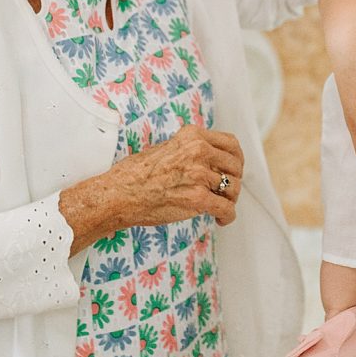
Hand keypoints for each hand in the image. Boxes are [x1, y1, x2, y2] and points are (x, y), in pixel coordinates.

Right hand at [103, 125, 244, 228]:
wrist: (119, 194)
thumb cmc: (136, 174)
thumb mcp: (168, 147)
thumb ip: (191, 150)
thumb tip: (211, 159)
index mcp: (193, 136)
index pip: (231, 144)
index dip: (237, 159)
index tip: (234, 169)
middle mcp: (199, 151)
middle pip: (235, 166)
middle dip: (235, 181)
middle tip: (228, 192)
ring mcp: (199, 174)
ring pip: (233, 188)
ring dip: (230, 200)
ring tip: (221, 206)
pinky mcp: (198, 198)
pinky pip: (226, 208)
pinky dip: (227, 216)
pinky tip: (221, 219)